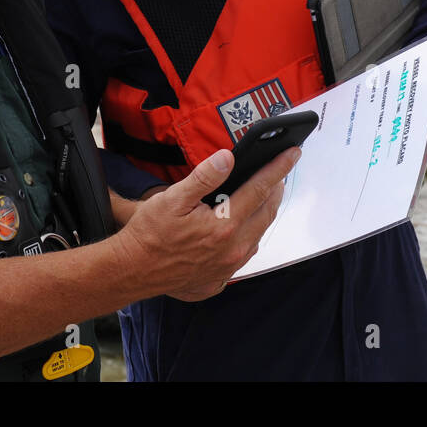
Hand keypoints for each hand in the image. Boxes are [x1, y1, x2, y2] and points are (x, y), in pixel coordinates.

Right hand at [113, 146, 297, 300]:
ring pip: (260, 231)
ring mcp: (231, 263)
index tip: (293, 152)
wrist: (134, 272)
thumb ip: (204, 177)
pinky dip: (254, 228)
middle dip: (276, 187)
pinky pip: (249, 247)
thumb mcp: (172, 199)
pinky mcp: (224, 273)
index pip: (260, 189)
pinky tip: (247, 219)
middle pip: (267, 211)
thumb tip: (228, 157)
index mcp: (224, 226)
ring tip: (267, 189)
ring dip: (267, 209)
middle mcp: (234, 247)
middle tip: (281, 168)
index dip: (277, 168)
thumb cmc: (150, 235)